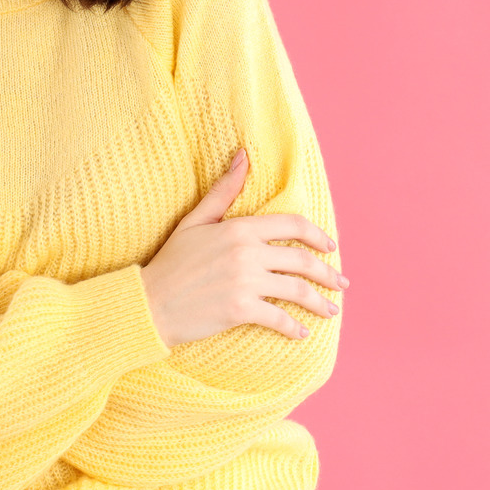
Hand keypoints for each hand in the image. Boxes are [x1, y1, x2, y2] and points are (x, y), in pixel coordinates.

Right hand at [142, 148, 346, 345]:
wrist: (148, 302)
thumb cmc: (171, 262)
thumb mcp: (195, 221)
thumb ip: (224, 191)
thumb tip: (244, 156)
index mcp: (240, 228)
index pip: (293, 225)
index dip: (317, 236)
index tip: (332, 247)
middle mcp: (247, 253)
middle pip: (302, 260)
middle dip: (328, 274)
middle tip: (341, 284)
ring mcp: (244, 282)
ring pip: (297, 290)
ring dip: (319, 302)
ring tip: (331, 310)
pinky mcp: (239, 309)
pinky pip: (278, 318)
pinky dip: (294, 327)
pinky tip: (302, 333)